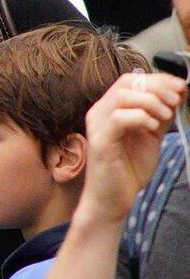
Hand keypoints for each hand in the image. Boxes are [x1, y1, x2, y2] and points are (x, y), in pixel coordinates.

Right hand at [80, 72, 186, 224]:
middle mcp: (99, 113)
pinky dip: (140, 117)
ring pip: (122, 96)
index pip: (131, 80)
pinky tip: (152, 127)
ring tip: (165, 116)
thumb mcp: (152, 135)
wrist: (113, 199)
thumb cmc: (129, 169)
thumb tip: (180, 91)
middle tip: (175, 101)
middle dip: (157, 88)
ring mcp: (97, 126)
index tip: (180, 87)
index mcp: (110, 109)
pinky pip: (119, 118)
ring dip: (150, 102)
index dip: (158, 79)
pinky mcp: (100, 142)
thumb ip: (162, 114)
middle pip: (127, 83)